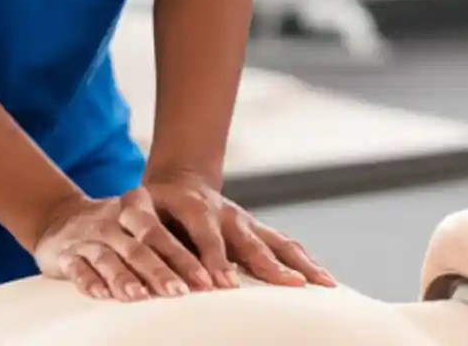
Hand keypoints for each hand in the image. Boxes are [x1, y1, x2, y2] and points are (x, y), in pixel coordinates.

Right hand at [31, 188, 214, 301]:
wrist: (60, 215)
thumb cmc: (117, 228)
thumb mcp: (144, 224)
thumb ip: (176, 244)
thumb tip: (221, 273)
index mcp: (139, 209)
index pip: (165, 232)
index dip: (187, 257)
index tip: (209, 280)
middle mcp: (114, 223)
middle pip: (141, 246)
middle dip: (162, 270)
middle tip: (182, 292)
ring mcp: (89, 238)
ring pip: (110, 257)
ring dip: (125, 277)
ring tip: (141, 296)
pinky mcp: (65, 255)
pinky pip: (77, 268)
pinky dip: (89, 281)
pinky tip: (102, 294)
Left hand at [142, 168, 336, 289]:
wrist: (178, 183)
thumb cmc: (154, 208)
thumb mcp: (143, 215)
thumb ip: (148, 240)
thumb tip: (145, 272)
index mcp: (198, 208)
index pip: (208, 237)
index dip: (215, 260)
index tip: (223, 285)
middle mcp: (229, 214)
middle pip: (254, 241)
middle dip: (272, 266)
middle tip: (293, 285)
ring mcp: (248, 222)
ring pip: (279, 242)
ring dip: (301, 263)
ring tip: (325, 284)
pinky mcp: (258, 230)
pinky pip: (285, 245)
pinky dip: (305, 262)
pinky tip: (323, 279)